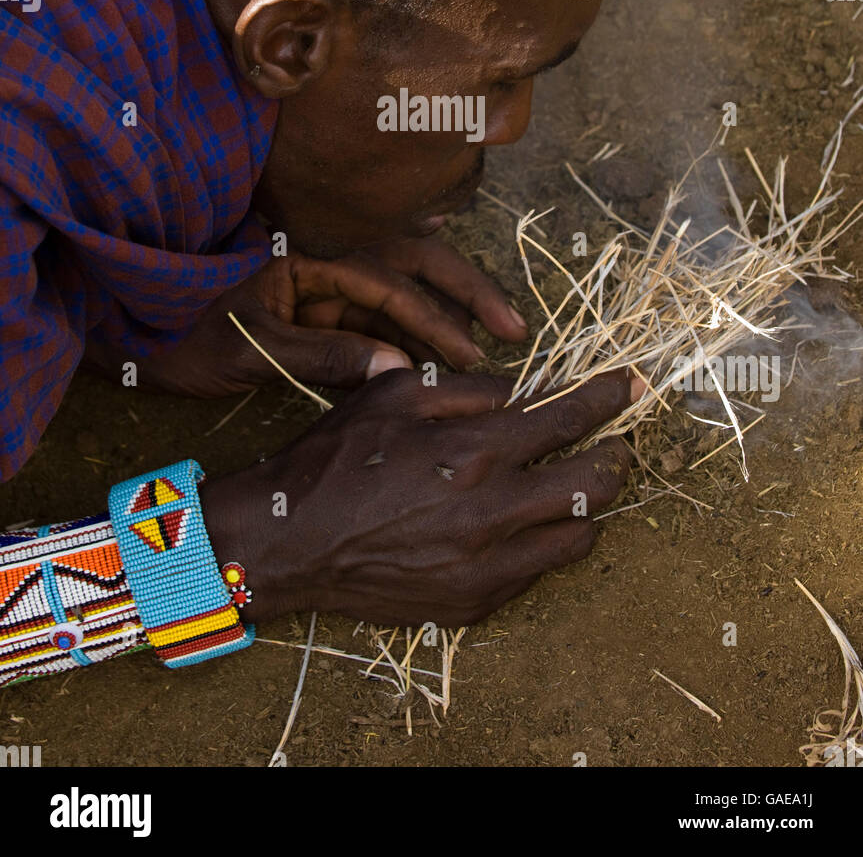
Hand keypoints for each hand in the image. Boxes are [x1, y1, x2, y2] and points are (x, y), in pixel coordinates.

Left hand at [86, 237, 527, 396]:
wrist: (129, 336)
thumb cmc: (181, 334)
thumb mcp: (252, 348)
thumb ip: (326, 357)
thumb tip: (401, 371)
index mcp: (308, 260)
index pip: (389, 282)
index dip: (435, 316)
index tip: (473, 350)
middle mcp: (323, 265)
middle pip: (412, 264)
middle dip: (465, 291)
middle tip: (513, 326)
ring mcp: (321, 290)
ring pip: (400, 295)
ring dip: (445, 317)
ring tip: (489, 346)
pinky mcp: (316, 317)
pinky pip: (375, 323)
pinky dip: (411, 339)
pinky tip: (442, 358)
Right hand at [199, 368, 635, 626]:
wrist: (288, 541)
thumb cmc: (336, 459)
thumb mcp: (395, 393)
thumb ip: (469, 388)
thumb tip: (522, 391)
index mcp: (474, 450)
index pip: (569, 418)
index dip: (608, 397)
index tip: (629, 385)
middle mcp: (491, 512)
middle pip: (596, 483)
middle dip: (615, 454)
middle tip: (611, 442)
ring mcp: (485, 566)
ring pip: (579, 535)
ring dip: (586, 505)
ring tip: (570, 486)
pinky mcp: (473, 602)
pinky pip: (538, 572)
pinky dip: (544, 543)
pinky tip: (522, 524)